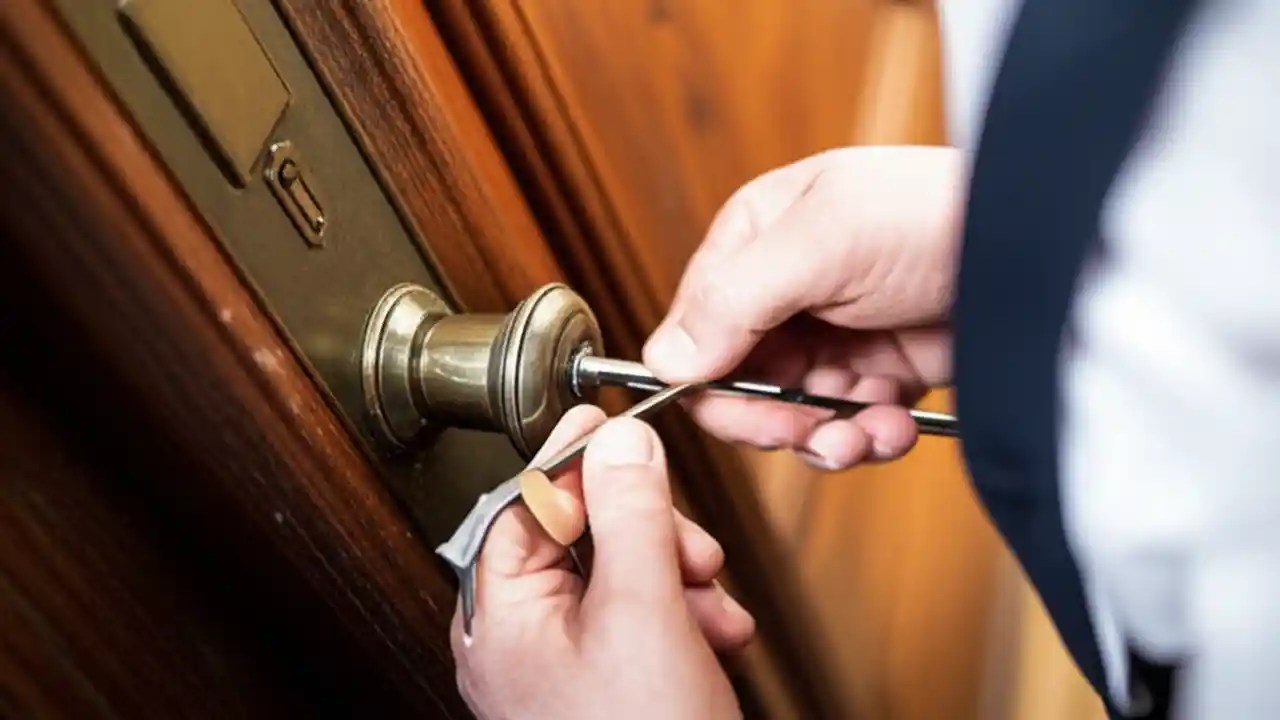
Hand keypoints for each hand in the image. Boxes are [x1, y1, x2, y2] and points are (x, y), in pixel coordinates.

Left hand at [452, 405, 753, 719]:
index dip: (574, 461)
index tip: (611, 424)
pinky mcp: (606, 684)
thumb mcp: (642, 612)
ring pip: (621, 575)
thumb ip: (629, 515)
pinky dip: (684, 615)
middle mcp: (521, 640)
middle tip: (690, 550)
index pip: (526, 505)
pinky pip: (640, 619)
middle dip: (651, 536)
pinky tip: (716, 636)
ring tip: (713, 609)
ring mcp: (563, 666)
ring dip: (679, 578)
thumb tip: (616, 442)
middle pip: (581, 536)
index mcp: (500, 618)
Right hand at [643, 146, 963, 469]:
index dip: (715, 383)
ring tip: (869, 434)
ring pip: (795, 414)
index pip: (697, 330)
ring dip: (828, 435)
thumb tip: (664, 360)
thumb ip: (736, 300)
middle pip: (742, 383)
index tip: (754, 413)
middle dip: (777, 419)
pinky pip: (849, 424)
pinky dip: (868, 436)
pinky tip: (895, 426)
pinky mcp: (883, 369)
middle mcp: (787, 291)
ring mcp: (835, 333)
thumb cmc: (934, 214)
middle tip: (812, 433)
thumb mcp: (824, 242)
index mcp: (756, 242)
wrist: (1047, 245)